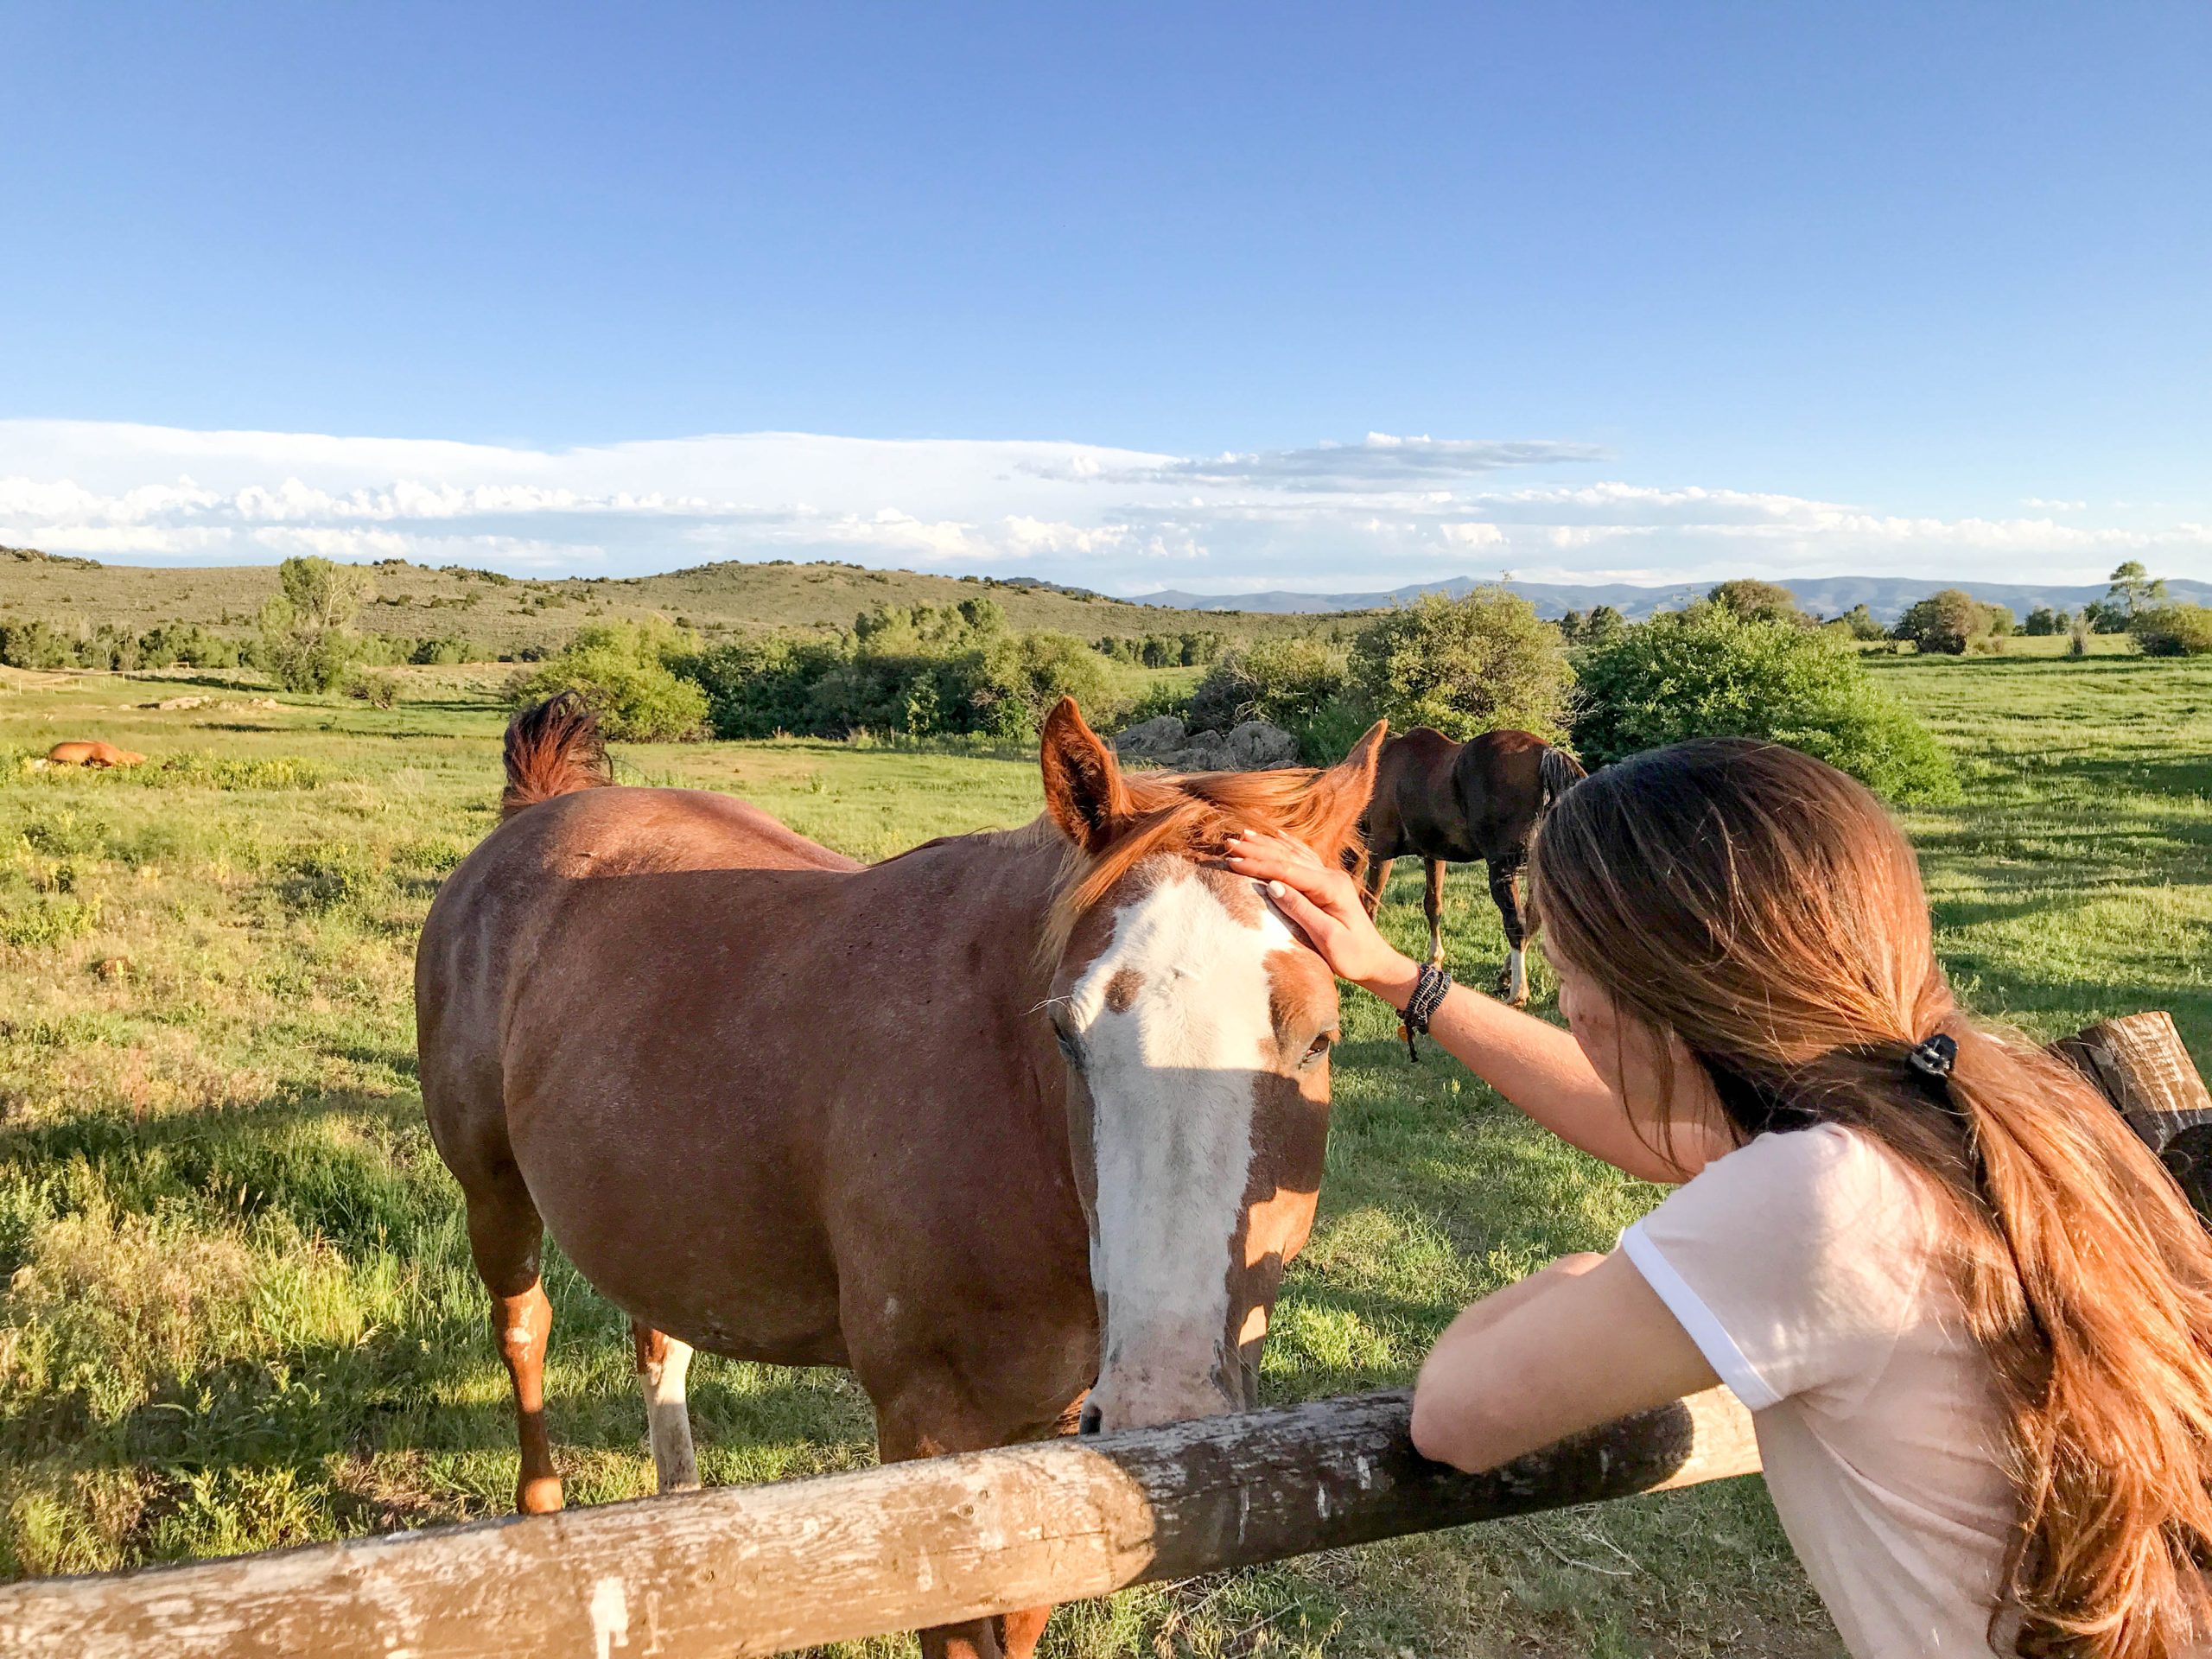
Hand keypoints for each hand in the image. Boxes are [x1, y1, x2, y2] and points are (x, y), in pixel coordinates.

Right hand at [1224, 831, 1419, 1005]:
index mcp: (1330, 887)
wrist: (1376, 961)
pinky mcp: (1328, 882)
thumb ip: (1301, 909)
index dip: (1258, 865)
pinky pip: (1303, 858)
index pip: (1286, 870)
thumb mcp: (1327, 937)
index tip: (1232, 862)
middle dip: (1256, 850)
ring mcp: (1330, 877)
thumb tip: (1272, 885)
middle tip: (1228, 843)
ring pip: (1294, 854)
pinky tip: (1277, 835)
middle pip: (1287, 857)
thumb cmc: (1352, 955)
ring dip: (1267, 844)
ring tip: (1243, 835)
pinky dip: (1287, 846)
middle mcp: (1331, 876)